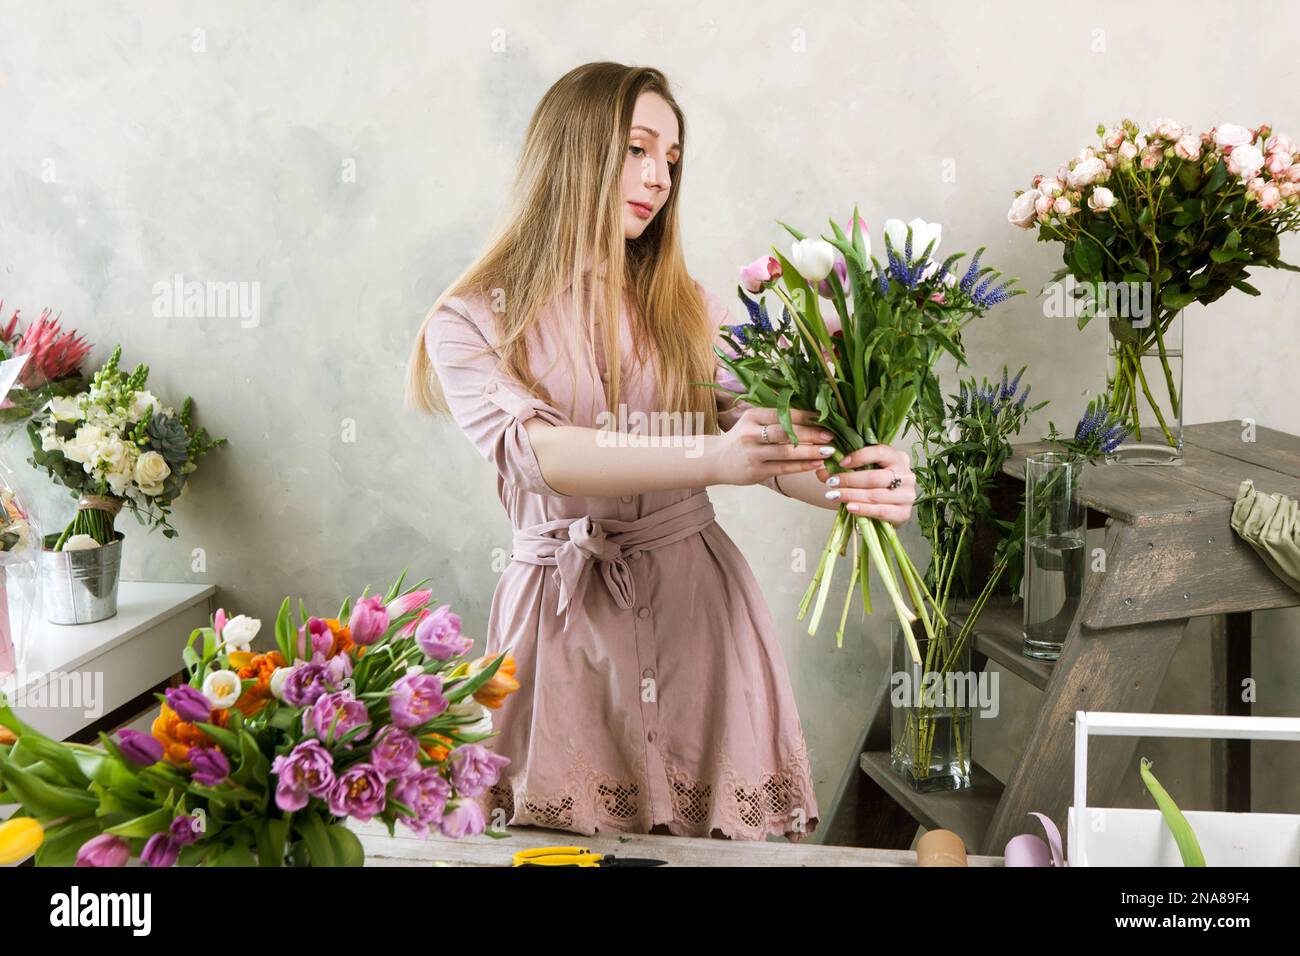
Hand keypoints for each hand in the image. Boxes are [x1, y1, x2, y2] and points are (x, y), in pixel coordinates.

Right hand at [708, 407, 836, 486]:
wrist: (715, 460)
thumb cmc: (741, 439)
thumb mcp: (752, 422)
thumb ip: (775, 418)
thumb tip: (812, 416)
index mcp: (752, 416)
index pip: (783, 414)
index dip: (805, 416)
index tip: (825, 418)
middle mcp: (751, 433)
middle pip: (786, 432)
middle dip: (811, 434)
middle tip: (831, 436)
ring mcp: (753, 453)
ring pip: (786, 452)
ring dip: (811, 452)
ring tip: (829, 451)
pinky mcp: (755, 471)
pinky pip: (783, 468)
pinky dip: (802, 466)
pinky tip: (816, 464)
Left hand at [817, 444, 915, 526]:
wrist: (888, 510)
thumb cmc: (874, 486)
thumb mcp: (862, 473)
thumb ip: (844, 470)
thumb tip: (821, 472)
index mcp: (898, 458)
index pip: (880, 452)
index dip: (859, 456)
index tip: (840, 463)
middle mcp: (907, 475)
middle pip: (875, 477)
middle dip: (850, 480)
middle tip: (831, 482)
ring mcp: (907, 495)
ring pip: (875, 495)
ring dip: (851, 495)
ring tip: (834, 495)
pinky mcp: (903, 513)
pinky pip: (881, 511)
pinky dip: (863, 509)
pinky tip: (849, 507)